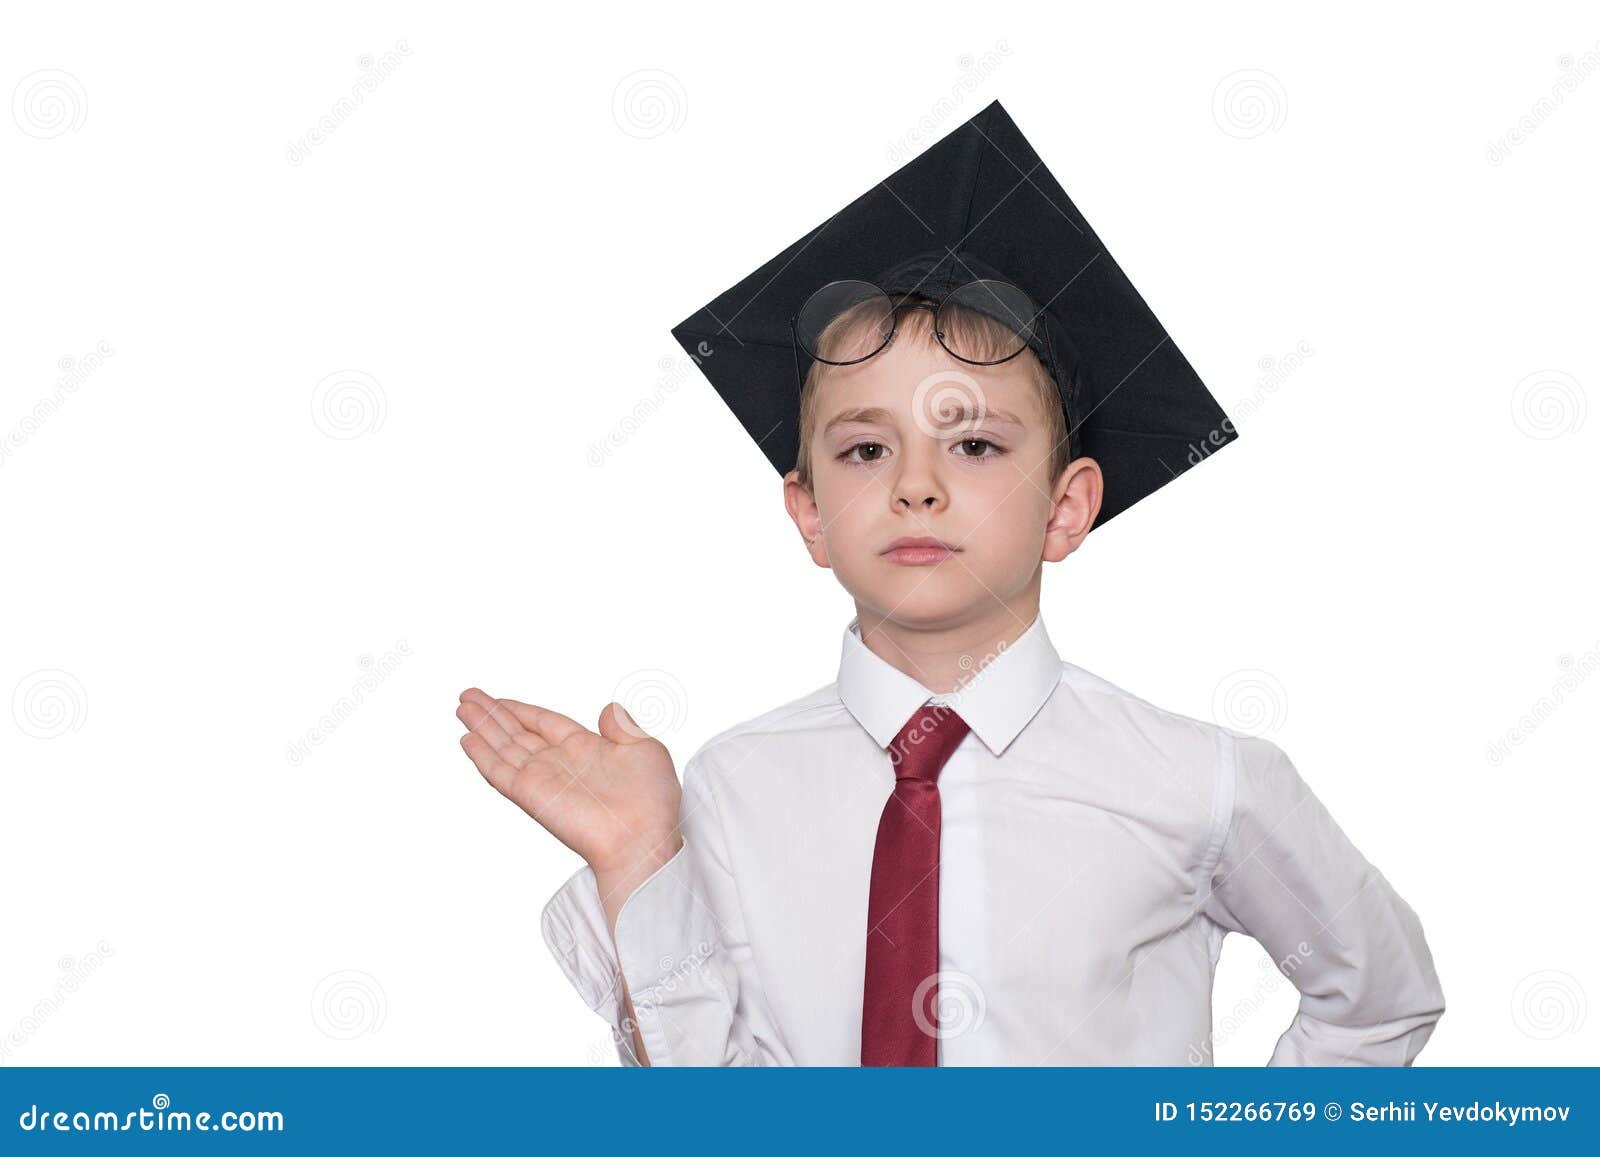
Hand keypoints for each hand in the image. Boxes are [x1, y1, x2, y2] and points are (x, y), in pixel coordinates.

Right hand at [456, 688, 683, 882]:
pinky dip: (482, 755)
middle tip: (467, 696)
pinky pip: (500, 771)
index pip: (545, 723)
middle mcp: (560, 764)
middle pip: (517, 733)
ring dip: (482, 727)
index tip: (499, 699)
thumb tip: (608, 708)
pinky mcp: (531, 796)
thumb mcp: (646, 750)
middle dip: (493, 714)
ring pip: (504, 748)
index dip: (521, 710)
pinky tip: (467, 739)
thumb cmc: (652, 802)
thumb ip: (623, 726)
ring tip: (461, 707)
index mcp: (587, 750)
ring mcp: (543, 780)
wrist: (641, 838)